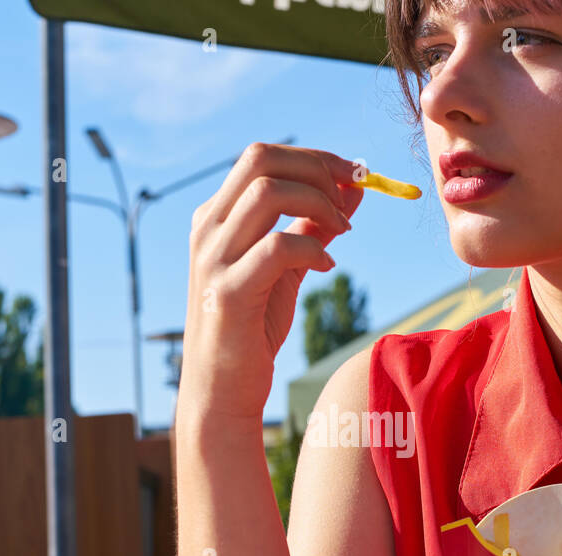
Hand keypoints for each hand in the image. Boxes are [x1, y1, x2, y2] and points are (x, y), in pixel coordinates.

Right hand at [182, 142, 363, 421]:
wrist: (221, 391)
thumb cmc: (251, 329)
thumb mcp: (286, 268)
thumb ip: (313, 226)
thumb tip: (353, 188)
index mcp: (216, 217)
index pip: (261, 158)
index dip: (313, 159)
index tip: (353, 175)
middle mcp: (208, 229)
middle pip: (260, 159)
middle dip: (316, 167)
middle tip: (350, 195)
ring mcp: (213, 259)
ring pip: (267, 192)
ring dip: (318, 203)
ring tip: (342, 230)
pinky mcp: (228, 292)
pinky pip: (277, 248)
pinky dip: (311, 248)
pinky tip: (326, 266)